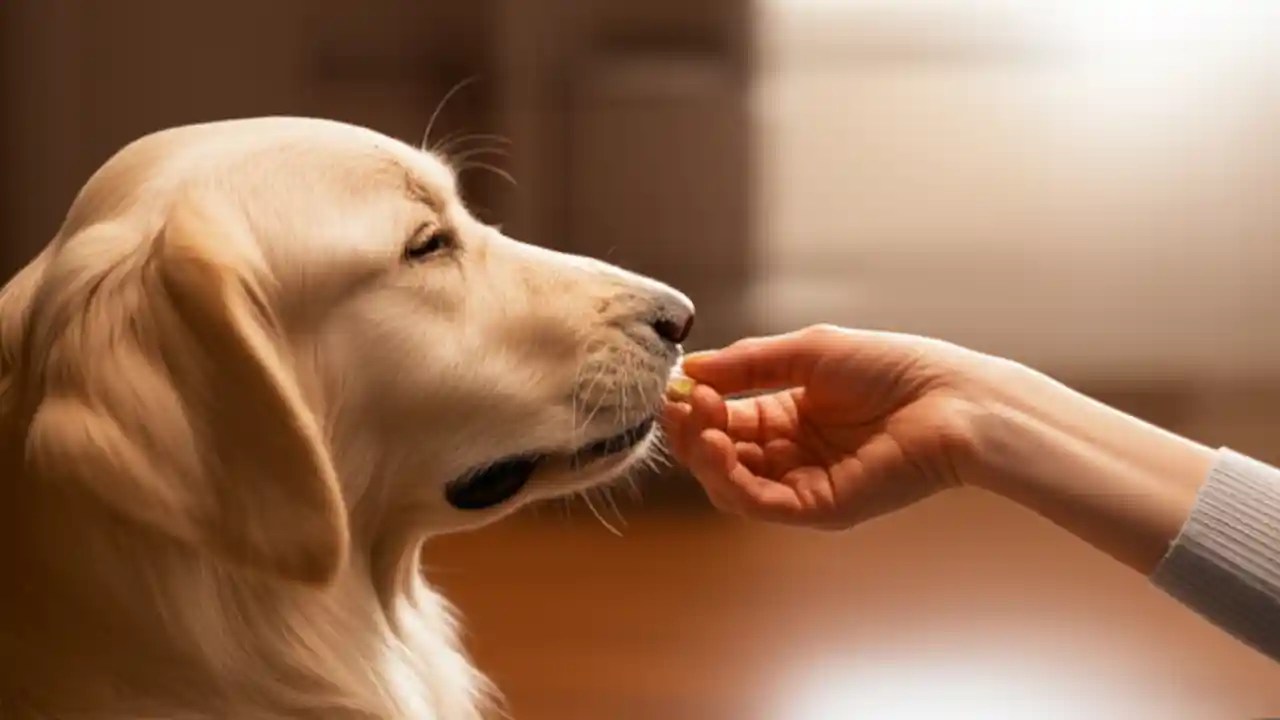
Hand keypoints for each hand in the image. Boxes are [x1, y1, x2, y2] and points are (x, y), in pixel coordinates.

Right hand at [663, 325, 989, 529]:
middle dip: (693, 430)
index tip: (677, 385)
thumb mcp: (807, 352)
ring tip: (700, 423)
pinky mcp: (819, 507)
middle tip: (683, 404)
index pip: (725, 420)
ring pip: (730, 484)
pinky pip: (759, 502)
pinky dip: (730, 477)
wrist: (950, 399)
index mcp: (789, 416)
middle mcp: (792, 454)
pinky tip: (721, 445)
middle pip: (720, 455)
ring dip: (704, 455)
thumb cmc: (891, 367)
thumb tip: (689, 370)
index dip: (696, 406)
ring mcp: (804, 484)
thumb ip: (749, 364)